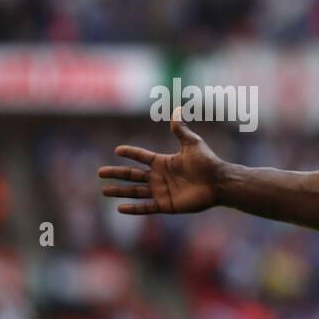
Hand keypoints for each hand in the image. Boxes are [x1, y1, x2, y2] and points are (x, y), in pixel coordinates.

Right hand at [98, 109, 223, 213]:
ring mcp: (162, 191)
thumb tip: (177, 109)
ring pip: (135, 192)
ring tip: (103, 191)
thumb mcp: (192, 143)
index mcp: (164, 162)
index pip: (141, 157)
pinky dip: (134, 209)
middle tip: (100, 172)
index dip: (130, 153)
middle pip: (133, 175)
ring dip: (119, 191)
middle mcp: (160, 177)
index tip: (117, 150)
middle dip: (116, 174)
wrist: (218, 182)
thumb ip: (181, 129)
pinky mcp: (167, 205)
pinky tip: (119, 208)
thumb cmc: (207, 163)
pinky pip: (146, 207)